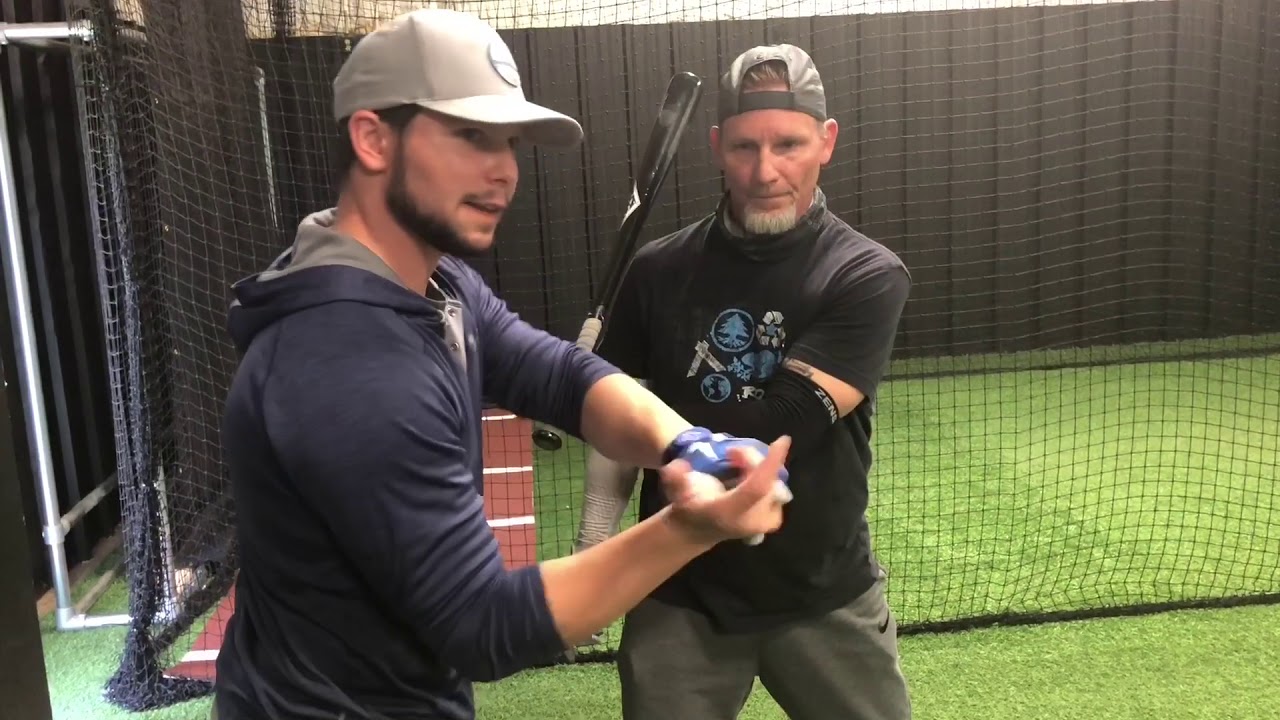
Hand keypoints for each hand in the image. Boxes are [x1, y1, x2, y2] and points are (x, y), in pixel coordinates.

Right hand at [660, 436, 792, 545]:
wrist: (696, 530)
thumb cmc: (688, 507)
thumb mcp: (676, 491)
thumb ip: (675, 477)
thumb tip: (679, 466)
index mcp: (729, 513)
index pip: (757, 487)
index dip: (770, 464)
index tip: (783, 441)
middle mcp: (751, 521)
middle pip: (766, 480)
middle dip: (751, 460)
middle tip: (731, 453)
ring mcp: (765, 523)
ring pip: (774, 483)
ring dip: (758, 468)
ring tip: (738, 466)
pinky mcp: (773, 520)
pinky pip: (777, 489)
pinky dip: (767, 477)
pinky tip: (749, 476)